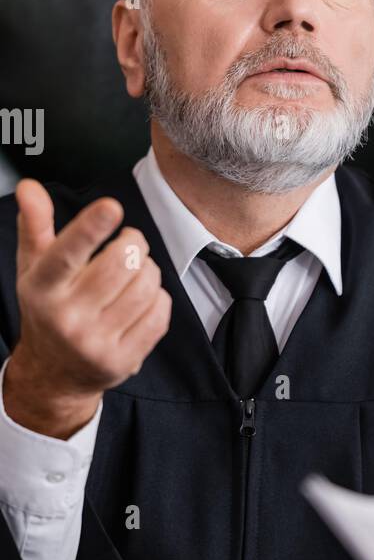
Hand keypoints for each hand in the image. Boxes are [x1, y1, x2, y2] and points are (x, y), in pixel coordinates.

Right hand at [3, 179, 171, 437]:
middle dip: (134, 243)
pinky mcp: (123, 360)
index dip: (90, 229)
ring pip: (146, 287)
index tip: (111, 207)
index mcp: (42, 289)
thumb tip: (29, 186)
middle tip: (129, 243)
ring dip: (150, 269)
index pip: (65, 255)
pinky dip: (158, 298)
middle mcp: (66, 318)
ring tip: (136, 271)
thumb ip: (35, 224)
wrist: (54, 373)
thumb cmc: (49, 308)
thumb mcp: (34, 268)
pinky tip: (142, 299)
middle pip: (121, 264)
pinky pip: (159, 313)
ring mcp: (95, 343)